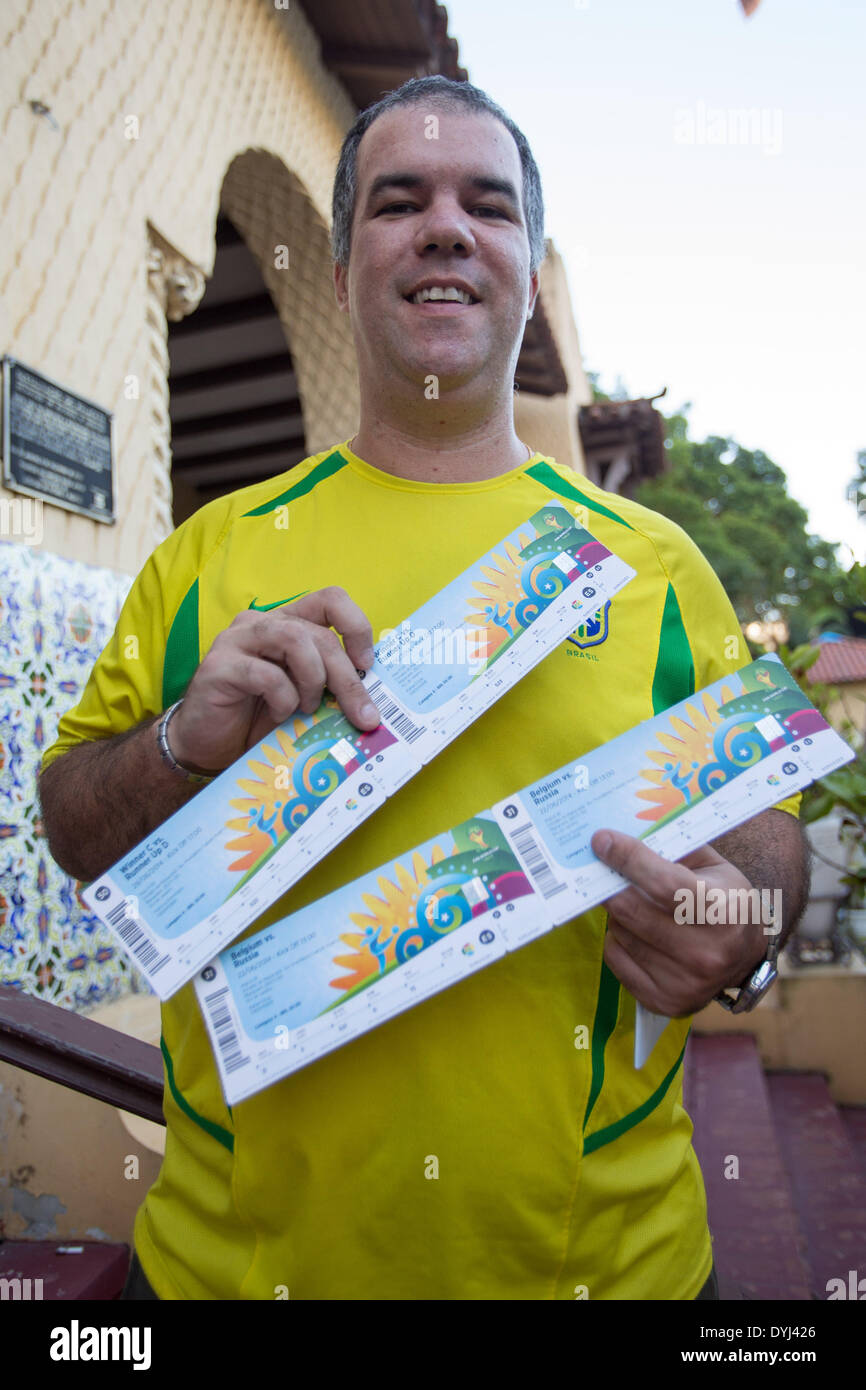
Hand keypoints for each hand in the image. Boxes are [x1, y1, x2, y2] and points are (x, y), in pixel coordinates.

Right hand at [169, 587, 379, 772]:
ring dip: (313, 680)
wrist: (208, 745)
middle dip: (347, 678)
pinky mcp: (219, 665)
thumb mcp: (305, 697)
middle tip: (361, 714)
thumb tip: (373, 703)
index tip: (367, 664)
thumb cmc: (259, 719)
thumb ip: (331, 686)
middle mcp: (262, 623)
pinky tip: (279, 716)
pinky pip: (267, 675)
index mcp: (287, 623)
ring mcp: (237, 640)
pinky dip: (284, 699)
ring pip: (296, 640)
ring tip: (308, 708)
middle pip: (320, 634)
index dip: (356, 626)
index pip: (331, 599)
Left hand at [591, 829, 769, 1016]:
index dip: (629, 859)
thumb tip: (622, 835)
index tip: (602, 841)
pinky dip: (618, 940)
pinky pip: (615, 958)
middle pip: (633, 911)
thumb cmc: (726, 900)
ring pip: (621, 933)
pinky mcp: (664, 1002)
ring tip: (633, 904)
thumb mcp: (714, 867)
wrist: (747, 956)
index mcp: (724, 912)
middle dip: (611, 885)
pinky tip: (636, 932)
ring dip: (618, 913)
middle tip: (603, 869)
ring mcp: (685, 982)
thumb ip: (674, 848)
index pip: (665, 884)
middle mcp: (707, 953)